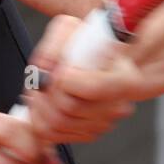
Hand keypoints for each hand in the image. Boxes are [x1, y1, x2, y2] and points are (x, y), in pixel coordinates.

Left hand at [22, 14, 142, 144]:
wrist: (91, 56)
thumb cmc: (82, 42)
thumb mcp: (69, 29)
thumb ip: (55, 46)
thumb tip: (44, 69)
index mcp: (124, 78)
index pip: (93, 88)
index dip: (65, 80)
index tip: (60, 69)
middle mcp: (117, 105)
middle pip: (69, 108)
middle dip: (45, 92)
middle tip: (40, 79)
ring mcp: (103, 122)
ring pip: (57, 124)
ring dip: (39, 106)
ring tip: (40, 89)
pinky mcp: (88, 133)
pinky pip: (54, 135)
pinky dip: (41, 119)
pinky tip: (45, 102)